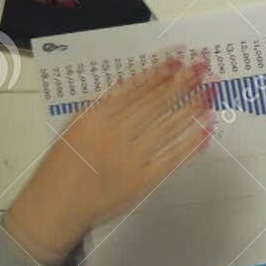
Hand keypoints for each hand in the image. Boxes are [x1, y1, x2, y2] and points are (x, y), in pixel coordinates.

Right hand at [5, 56, 212, 265]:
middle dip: (181, 84)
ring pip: (168, 127)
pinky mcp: (143, 180)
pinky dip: (192, 141)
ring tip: (210, 91)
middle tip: (201, 68)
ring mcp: (131, 159)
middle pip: (155, 104)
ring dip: (192, 107)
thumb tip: (130, 80)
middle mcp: (115, 136)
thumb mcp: (74, 126)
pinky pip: (173, 157)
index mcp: (95, 119)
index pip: (135, 91)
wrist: (56, 206)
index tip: (177, 59)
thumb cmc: (62, 165)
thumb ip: (101, 104)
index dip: (158, 74)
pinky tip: (207, 126)